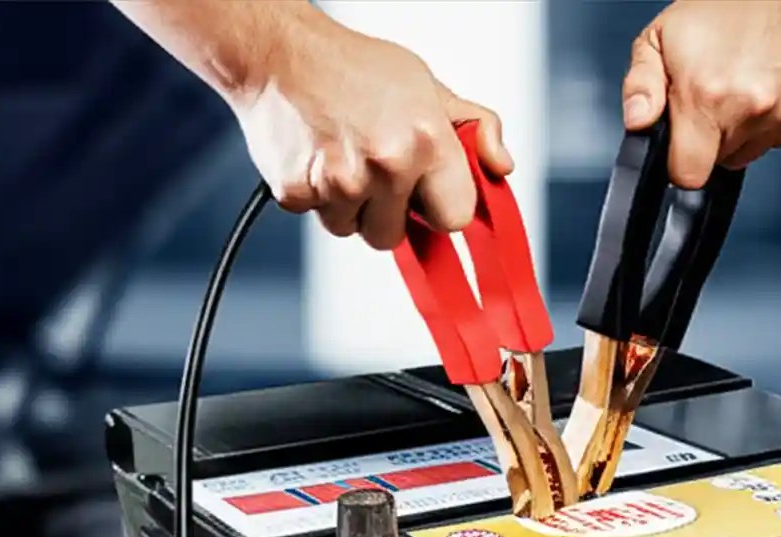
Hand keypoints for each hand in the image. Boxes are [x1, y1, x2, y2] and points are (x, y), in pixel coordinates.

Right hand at [231, 6, 512, 249]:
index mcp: (426, 141)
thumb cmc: (354, 68)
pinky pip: (318, 218)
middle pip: (395, 237)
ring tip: (345, 159)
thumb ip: (474, 128)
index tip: (426, 194)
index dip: (440, 207)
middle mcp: (386, 165)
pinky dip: (317, 197)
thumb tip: (500, 167)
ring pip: (354, 230)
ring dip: (351, 207)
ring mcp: (339, 183)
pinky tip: (319, 158)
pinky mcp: (296, 192)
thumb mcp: (428, 86)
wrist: (280, 55)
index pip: (454, 219)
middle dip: (390, 212)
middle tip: (377, 171)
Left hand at [622, 0, 780, 188]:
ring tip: (740, 88)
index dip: (680, 163)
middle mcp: (753, 105)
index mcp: (708, 95)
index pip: (689, 175)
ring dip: (743, 129)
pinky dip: (773, 121)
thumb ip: (640, 87)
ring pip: (752, 151)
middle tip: (713, 98)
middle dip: (711, 139)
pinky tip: (767, 88)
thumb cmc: (717, 11)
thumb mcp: (657, 40)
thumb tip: (638, 122)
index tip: (682, 147)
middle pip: (721, 162)